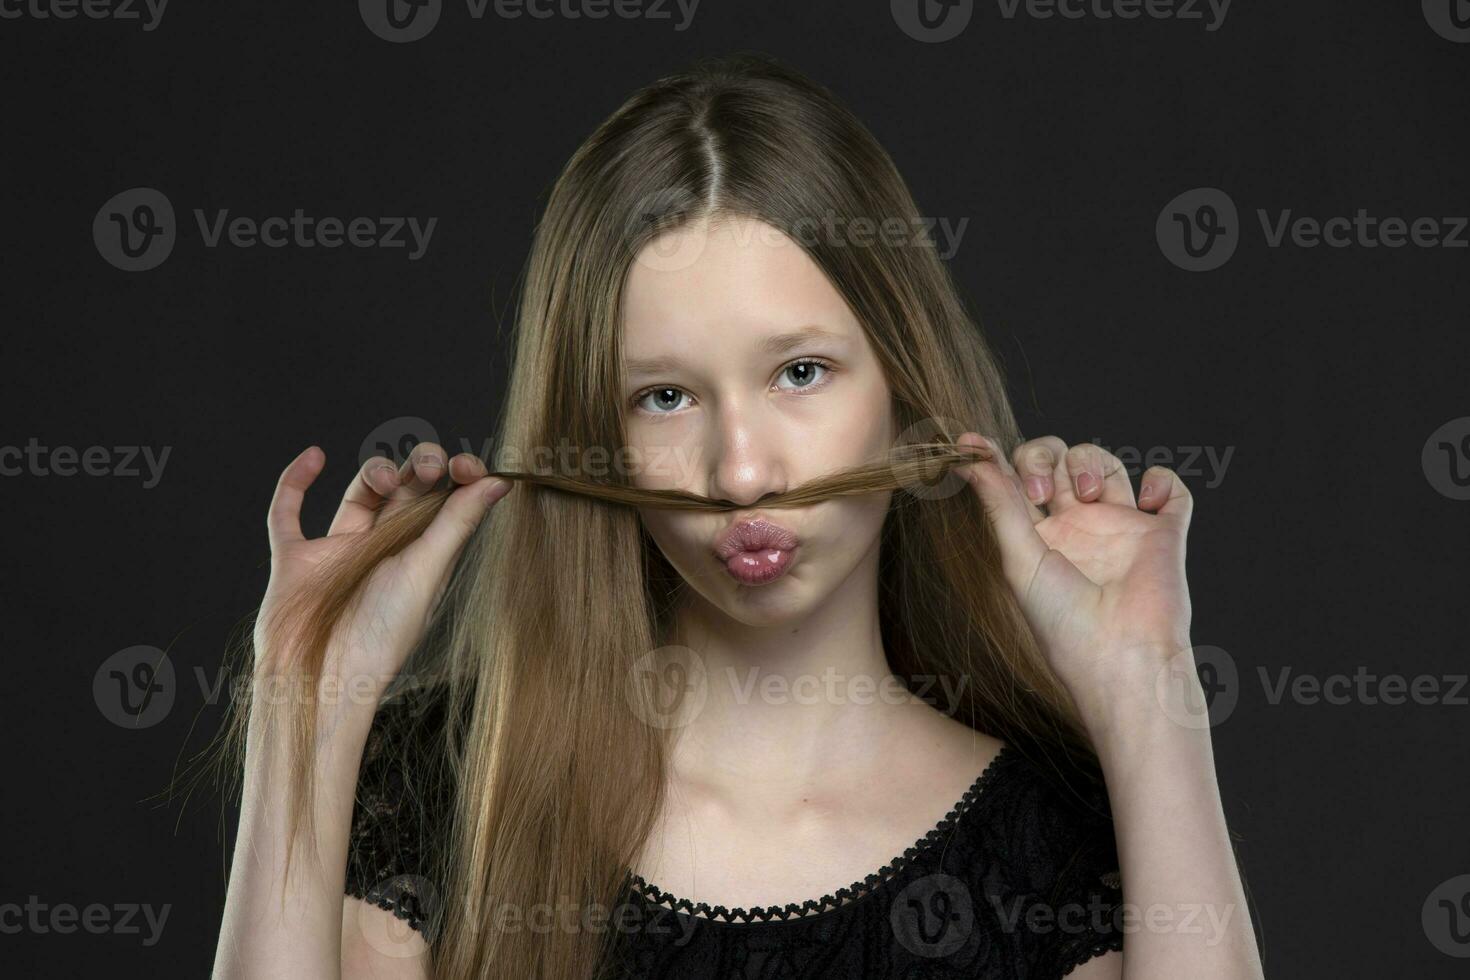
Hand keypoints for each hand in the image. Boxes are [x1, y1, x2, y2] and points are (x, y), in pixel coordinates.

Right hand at [255, 441, 511, 703]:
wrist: (323, 680)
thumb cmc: (382, 636)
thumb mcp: (427, 572)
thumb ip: (457, 524)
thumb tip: (500, 481)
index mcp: (424, 555)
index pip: (445, 501)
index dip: (457, 475)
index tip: (466, 466)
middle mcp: (385, 549)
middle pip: (407, 489)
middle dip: (420, 465)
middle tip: (428, 466)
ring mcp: (339, 552)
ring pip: (359, 493)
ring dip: (373, 471)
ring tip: (384, 477)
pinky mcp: (296, 559)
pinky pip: (288, 512)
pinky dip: (295, 481)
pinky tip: (315, 456)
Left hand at [958, 432, 1193, 731]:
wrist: (1121, 657)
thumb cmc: (1063, 623)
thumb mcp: (1018, 559)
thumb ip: (998, 503)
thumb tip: (967, 454)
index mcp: (1038, 535)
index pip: (1018, 478)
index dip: (1000, 457)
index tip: (974, 444)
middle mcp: (1078, 526)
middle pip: (1059, 460)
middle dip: (1047, 458)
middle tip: (1044, 494)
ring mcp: (1121, 526)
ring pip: (1108, 464)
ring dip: (1094, 462)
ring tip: (1090, 495)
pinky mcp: (1164, 534)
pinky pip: (1172, 490)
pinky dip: (1162, 481)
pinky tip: (1146, 501)